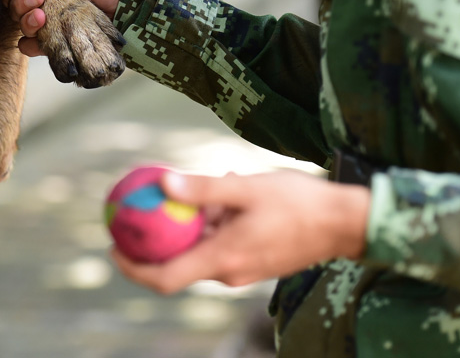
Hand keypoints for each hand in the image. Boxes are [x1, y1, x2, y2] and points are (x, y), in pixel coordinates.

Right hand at [1, 0, 125, 55]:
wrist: (128, 11)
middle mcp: (46, 7)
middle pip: (16, 9)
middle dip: (20, 4)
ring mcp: (51, 27)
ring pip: (22, 28)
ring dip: (26, 22)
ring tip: (42, 17)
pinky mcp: (58, 46)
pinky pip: (34, 49)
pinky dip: (32, 45)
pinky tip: (42, 39)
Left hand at [111, 170, 369, 292]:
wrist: (346, 223)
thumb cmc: (299, 203)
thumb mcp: (245, 188)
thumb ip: (202, 188)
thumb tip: (162, 181)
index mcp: (222, 259)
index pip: (164, 278)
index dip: (133, 268)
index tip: (112, 247)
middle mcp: (230, 272)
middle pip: (178, 266)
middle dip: (155, 242)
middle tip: (136, 213)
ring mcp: (245, 271)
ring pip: (203, 251)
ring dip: (192, 224)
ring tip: (191, 187)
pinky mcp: (257, 262)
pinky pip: (223, 246)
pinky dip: (214, 224)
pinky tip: (225, 191)